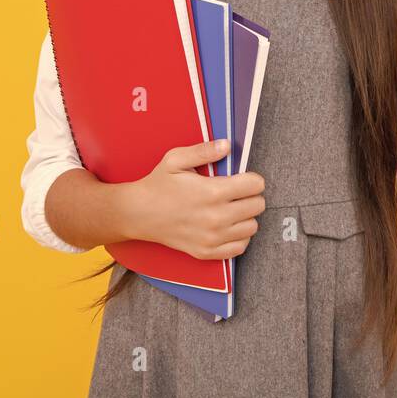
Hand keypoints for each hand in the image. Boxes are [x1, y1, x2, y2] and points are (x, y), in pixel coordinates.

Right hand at [127, 139, 265, 260]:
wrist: (138, 214)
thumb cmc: (158, 185)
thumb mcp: (176, 159)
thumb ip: (204, 151)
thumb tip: (227, 145)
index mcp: (212, 192)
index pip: (256, 185)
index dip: (252, 178)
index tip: (242, 178)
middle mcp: (216, 218)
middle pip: (258, 206)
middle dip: (251, 196)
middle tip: (236, 192)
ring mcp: (212, 238)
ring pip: (252, 227)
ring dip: (246, 216)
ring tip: (231, 209)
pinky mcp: (207, 252)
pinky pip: (240, 247)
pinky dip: (238, 236)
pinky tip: (227, 226)